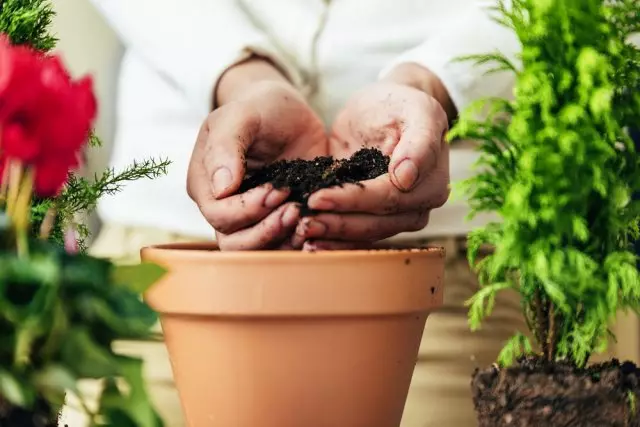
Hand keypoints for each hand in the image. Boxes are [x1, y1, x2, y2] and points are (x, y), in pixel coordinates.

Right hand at [187, 58, 326, 249]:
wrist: (288, 113)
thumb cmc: (260, 108)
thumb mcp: (241, 115)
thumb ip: (227, 146)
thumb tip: (221, 187)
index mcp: (205, 184)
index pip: (219, 214)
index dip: (248, 208)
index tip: (277, 189)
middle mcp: (222, 208)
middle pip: (235, 242)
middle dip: (266, 230)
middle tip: (295, 207)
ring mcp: (249, 219)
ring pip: (257, 251)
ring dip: (282, 241)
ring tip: (305, 216)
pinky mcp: (276, 221)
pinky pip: (282, 246)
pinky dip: (298, 242)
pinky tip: (314, 224)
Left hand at [292, 63, 452, 249]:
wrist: (385, 109)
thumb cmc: (399, 104)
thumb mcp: (416, 109)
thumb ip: (419, 141)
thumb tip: (406, 179)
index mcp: (431, 182)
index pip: (388, 198)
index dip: (352, 201)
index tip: (317, 199)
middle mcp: (419, 206)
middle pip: (375, 223)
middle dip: (337, 224)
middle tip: (302, 222)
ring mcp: (398, 217)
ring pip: (365, 234)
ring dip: (332, 238)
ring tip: (300, 233)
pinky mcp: (376, 219)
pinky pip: (357, 237)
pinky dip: (333, 242)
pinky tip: (308, 243)